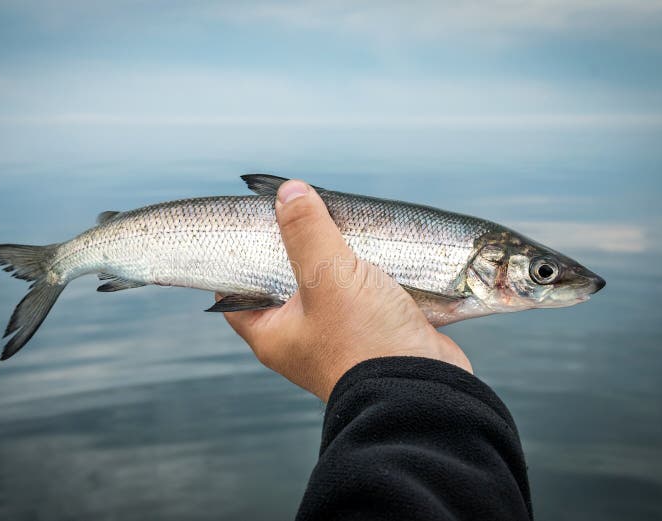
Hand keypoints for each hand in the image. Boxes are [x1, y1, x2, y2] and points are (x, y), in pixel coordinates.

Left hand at [219, 180, 471, 401]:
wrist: (425, 389)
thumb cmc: (364, 341)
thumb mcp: (328, 278)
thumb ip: (307, 232)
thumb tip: (288, 192)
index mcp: (274, 333)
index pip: (237, 295)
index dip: (237, 263)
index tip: (247, 230)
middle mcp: (301, 337)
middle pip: (285, 282)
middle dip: (295, 249)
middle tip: (300, 214)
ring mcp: (339, 336)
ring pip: (329, 286)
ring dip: (337, 258)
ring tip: (338, 221)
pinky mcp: (374, 330)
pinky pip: (363, 294)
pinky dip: (367, 272)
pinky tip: (373, 246)